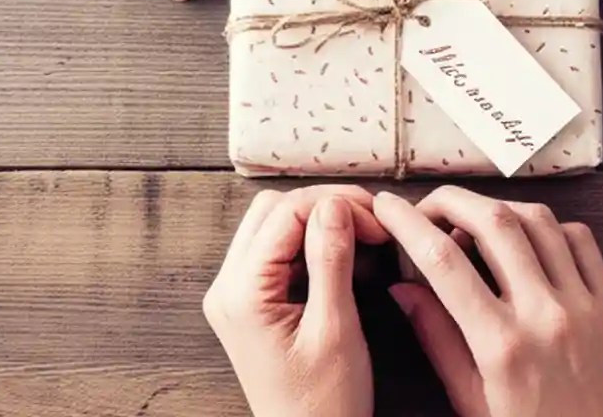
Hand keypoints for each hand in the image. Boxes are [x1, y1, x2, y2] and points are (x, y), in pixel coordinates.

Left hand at [204, 185, 388, 416]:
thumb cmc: (323, 404)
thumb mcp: (335, 329)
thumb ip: (331, 261)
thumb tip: (336, 205)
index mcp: (241, 295)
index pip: (284, 214)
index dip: (334, 204)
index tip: (376, 217)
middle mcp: (227, 289)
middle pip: (272, 211)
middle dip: (324, 207)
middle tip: (371, 223)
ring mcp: (235, 295)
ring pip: (273, 226)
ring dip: (318, 223)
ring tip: (364, 239)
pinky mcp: (250, 302)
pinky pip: (277, 253)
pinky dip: (311, 245)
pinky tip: (345, 257)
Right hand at [375, 186, 602, 416]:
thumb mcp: (472, 404)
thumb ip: (438, 341)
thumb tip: (402, 289)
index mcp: (501, 347)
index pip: (442, 261)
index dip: (407, 223)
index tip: (387, 207)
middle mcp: (545, 316)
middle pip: (492, 222)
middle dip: (450, 201)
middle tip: (428, 208)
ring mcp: (585, 306)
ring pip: (539, 220)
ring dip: (498, 209)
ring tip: (473, 224)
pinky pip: (582, 240)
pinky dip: (548, 227)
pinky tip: (527, 241)